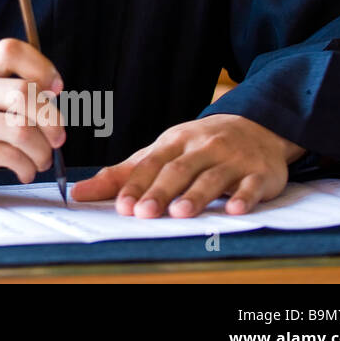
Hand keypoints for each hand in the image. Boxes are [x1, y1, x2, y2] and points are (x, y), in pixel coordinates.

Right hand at [0, 38, 65, 204]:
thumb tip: (52, 101)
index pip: (10, 50)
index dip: (41, 66)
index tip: (56, 89)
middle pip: (24, 92)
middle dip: (53, 119)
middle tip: (58, 138)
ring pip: (21, 128)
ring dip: (43, 150)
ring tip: (40, 161)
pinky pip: (7, 155)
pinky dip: (26, 167)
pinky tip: (22, 172)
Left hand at [71, 114, 305, 216]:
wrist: (256, 127)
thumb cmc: (198, 146)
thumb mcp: (162, 152)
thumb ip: (124, 174)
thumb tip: (81, 192)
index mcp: (174, 142)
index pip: (151, 164)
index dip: (135, 185)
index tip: (121, 206)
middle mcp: (201, 148)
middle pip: (178, 171)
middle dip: (160, 192)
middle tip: (143, 213)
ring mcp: (231, 159)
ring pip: (212, 177)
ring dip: (196, 196)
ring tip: (180, 213)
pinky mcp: (259, 173)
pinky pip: (251, 185)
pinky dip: (244, 197)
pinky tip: (235, 210)